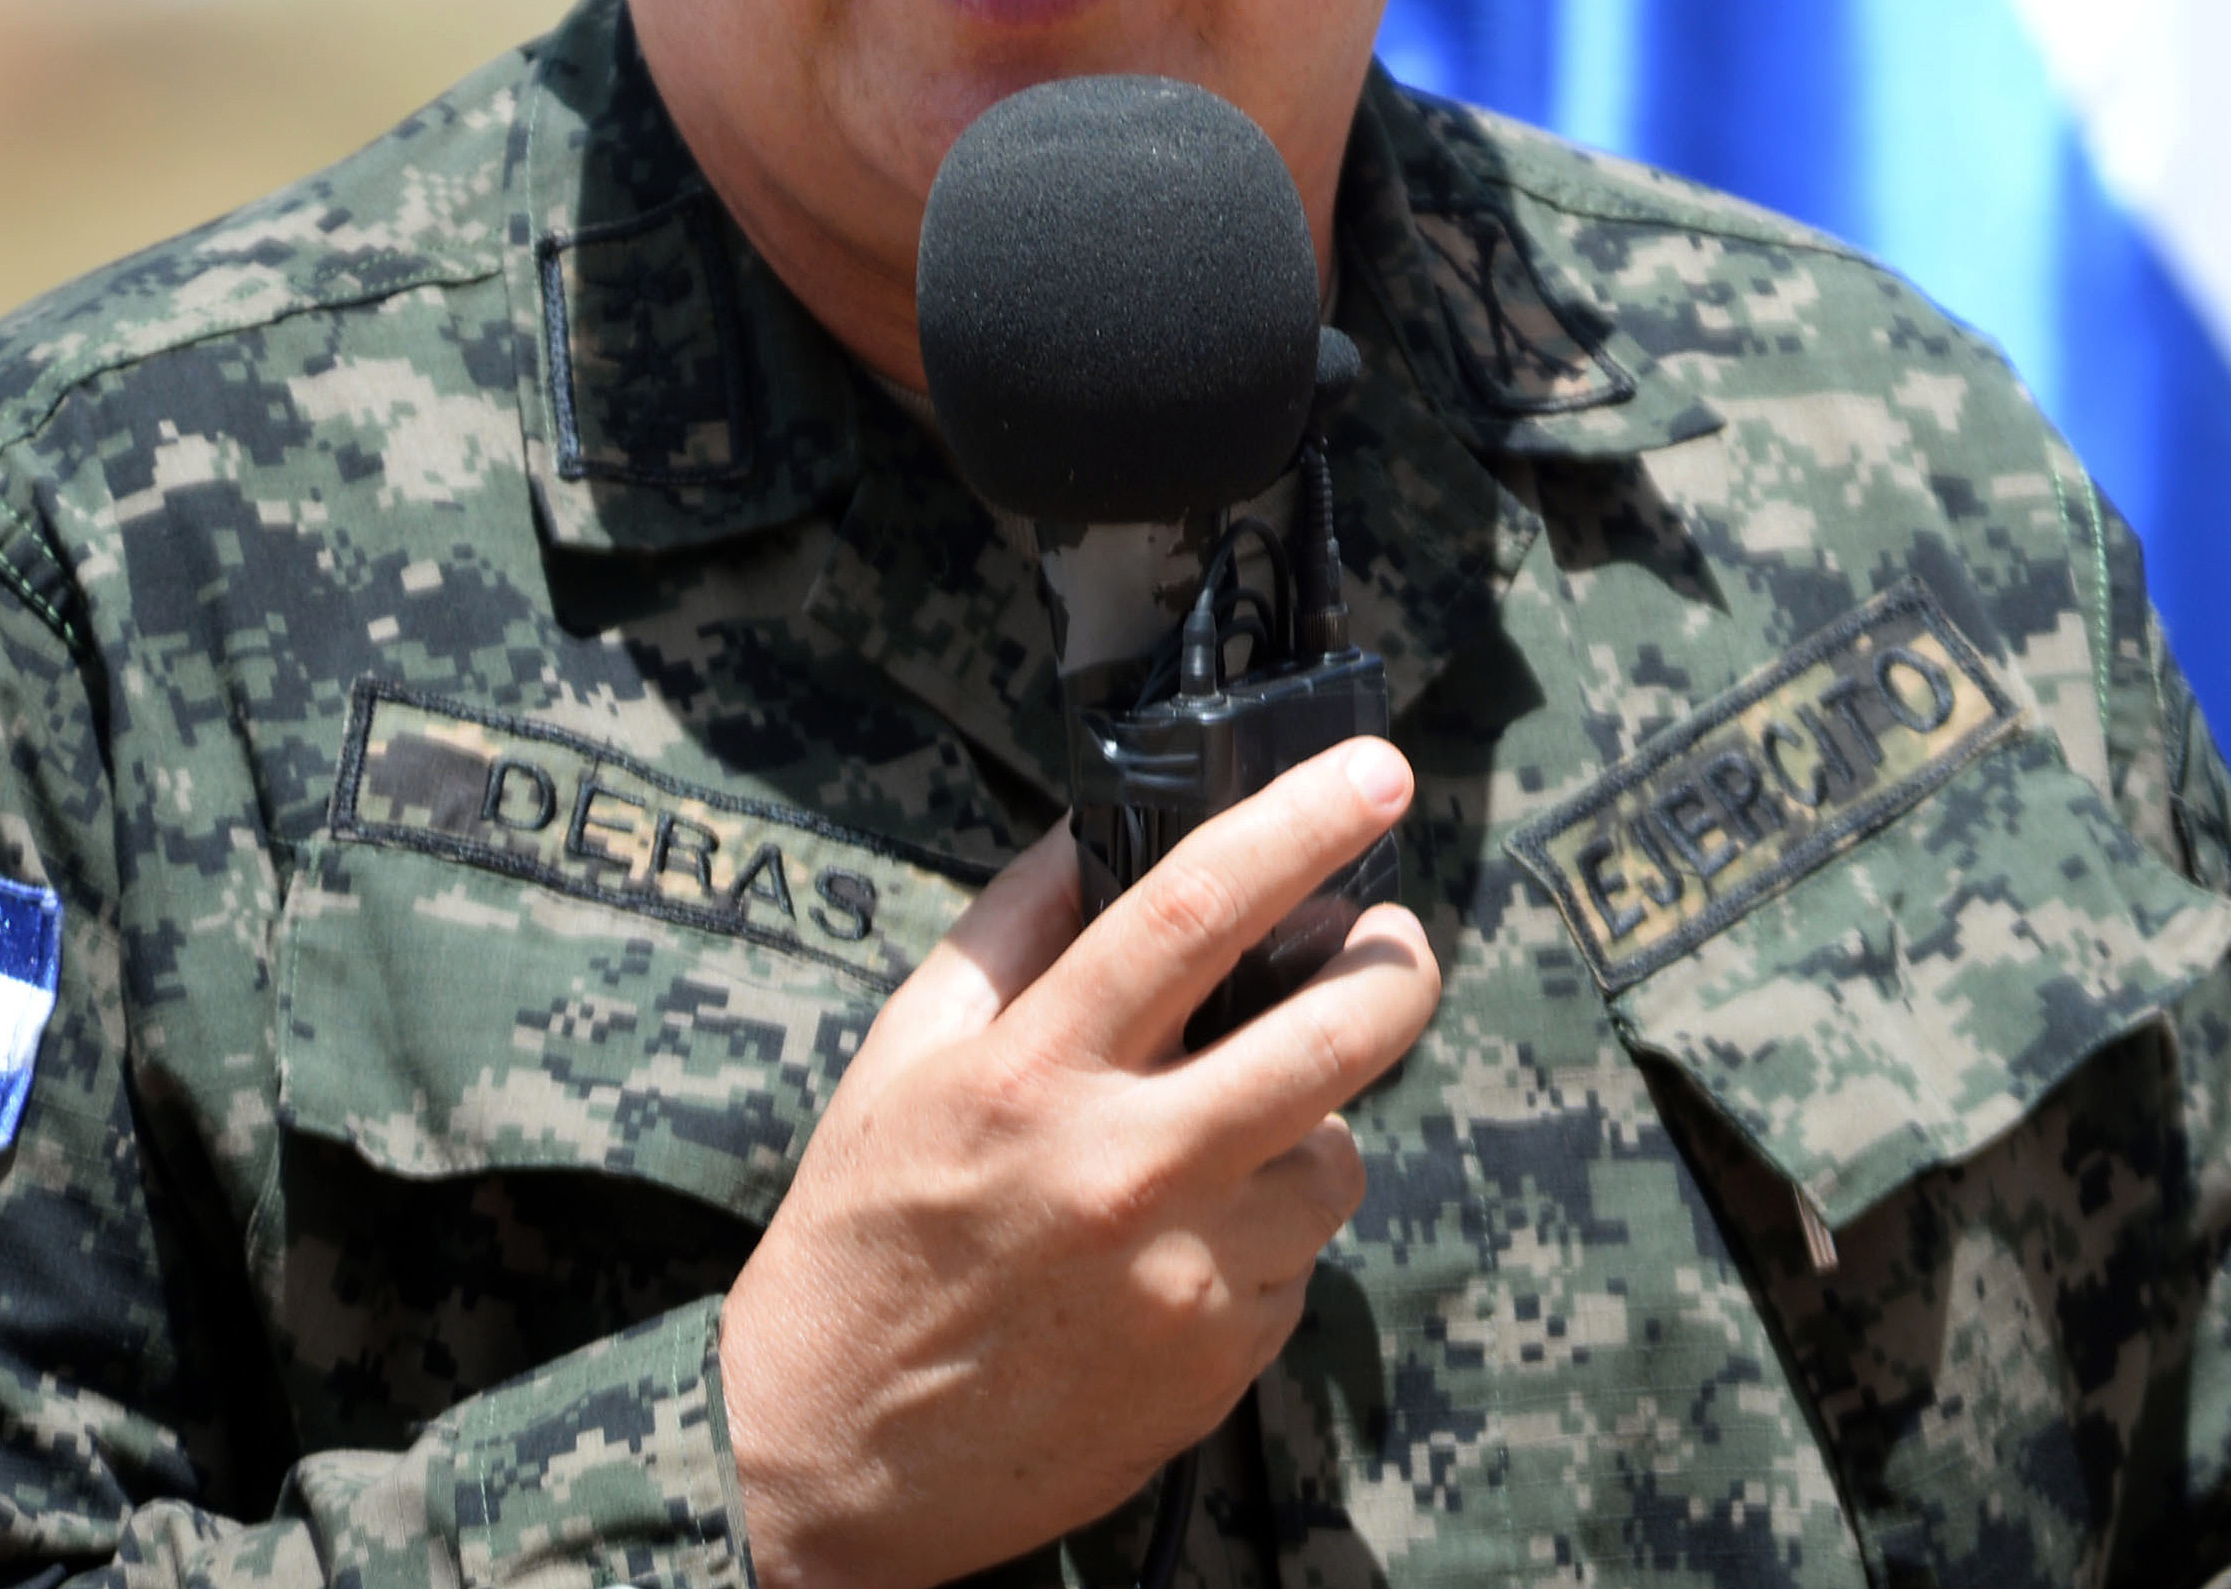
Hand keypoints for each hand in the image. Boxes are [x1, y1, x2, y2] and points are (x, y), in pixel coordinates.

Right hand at [719, 738, 1439, 1588]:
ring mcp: (1184, 1275)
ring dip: (1303, 1133)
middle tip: (1393, 944)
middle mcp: (1121, 1168)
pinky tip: (1172, 1253)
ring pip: (1335, 1159)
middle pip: (1335, 1036)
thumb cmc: (865, 1235)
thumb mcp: (902, 1058)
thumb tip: (1095, 827)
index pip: (1191, 911)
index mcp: (1032, 1072)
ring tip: (1213, 1148)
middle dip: (1397, 967)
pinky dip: (1263, 1239)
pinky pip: (1299, 1263)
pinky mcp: (1220, 1364)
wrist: (832, 1455)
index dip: (1301, 827)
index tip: (1376, 775)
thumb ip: (1008, 932)